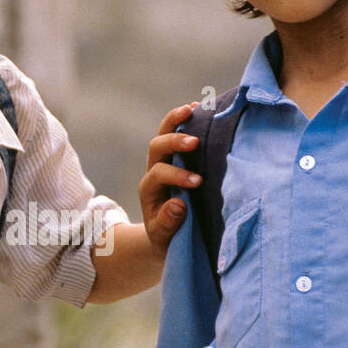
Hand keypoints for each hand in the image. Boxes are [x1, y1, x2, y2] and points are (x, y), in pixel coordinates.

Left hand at [138, 104, 202, 258]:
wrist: (164, 236)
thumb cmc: (167, 238)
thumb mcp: (164, 238)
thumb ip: (168, 224)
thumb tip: (178, 204)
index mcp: (149, 191)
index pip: (159, 174)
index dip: (177, 176)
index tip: (197, 182)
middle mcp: (153, 171)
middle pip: (156, 147)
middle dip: (174, 142)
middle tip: (195, 142)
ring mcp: (163, 161)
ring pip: (163, 134)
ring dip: (175, 120)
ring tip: (193, 108)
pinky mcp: (175, 157)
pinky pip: (175, 132)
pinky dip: (184, 120)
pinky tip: (198, 108)